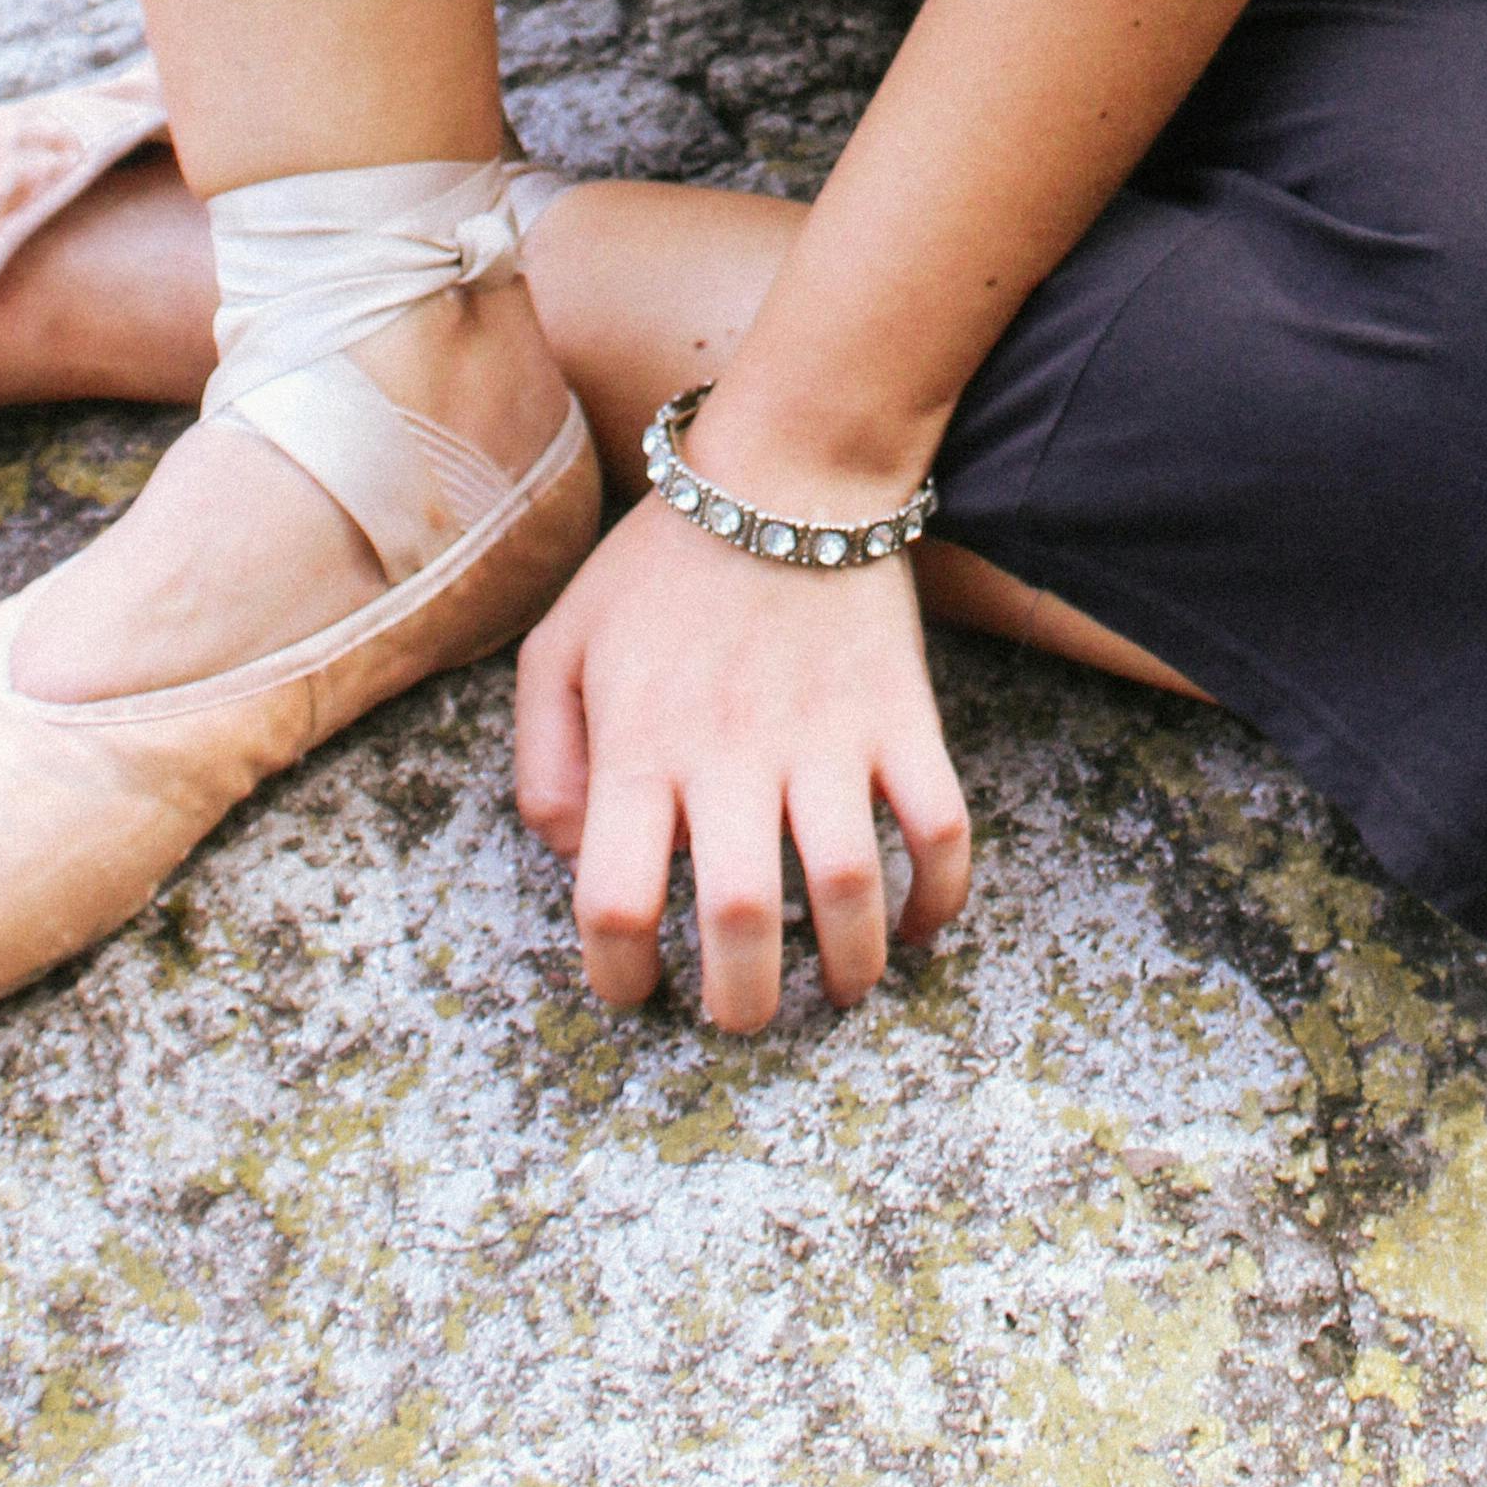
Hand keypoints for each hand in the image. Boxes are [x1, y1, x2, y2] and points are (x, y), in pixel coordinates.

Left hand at [513, 484, 971, 1029]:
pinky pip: (941, 826)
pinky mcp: (900, 716)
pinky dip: (943, 895)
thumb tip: (574, 857)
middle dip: (741, 1006)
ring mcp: (826, 738)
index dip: (618, 976)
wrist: (786, 468)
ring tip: (838, 991)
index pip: (614, 902)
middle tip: (742, 1019)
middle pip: (736, 924)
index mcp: (638, 746)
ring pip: (848, 892)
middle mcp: (731, 755)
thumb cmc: (661, 564)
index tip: (635, 989)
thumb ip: (543, 759)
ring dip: (849, 967)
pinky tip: (921, 929)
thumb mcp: (561, 643)